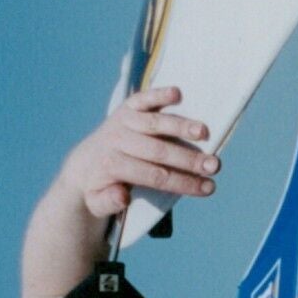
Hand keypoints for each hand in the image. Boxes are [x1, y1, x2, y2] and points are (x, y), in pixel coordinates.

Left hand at [61, 87, 217, 220]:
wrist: (82, 165)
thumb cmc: (99, 189)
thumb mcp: (97, 204)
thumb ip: (108, 202)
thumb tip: (123, 195)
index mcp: (111, 166)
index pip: (154, 175)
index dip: (182, 182)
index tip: (208, 188)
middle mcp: (116, 140)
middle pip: (158, 150)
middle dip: (189, 159)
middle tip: (215, 165)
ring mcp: (121, 122)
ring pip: (154, 123)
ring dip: (182, 126)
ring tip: (206, 132)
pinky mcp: (125, 109)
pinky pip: (142, 99)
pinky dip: (158, 94)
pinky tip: (177, 93)